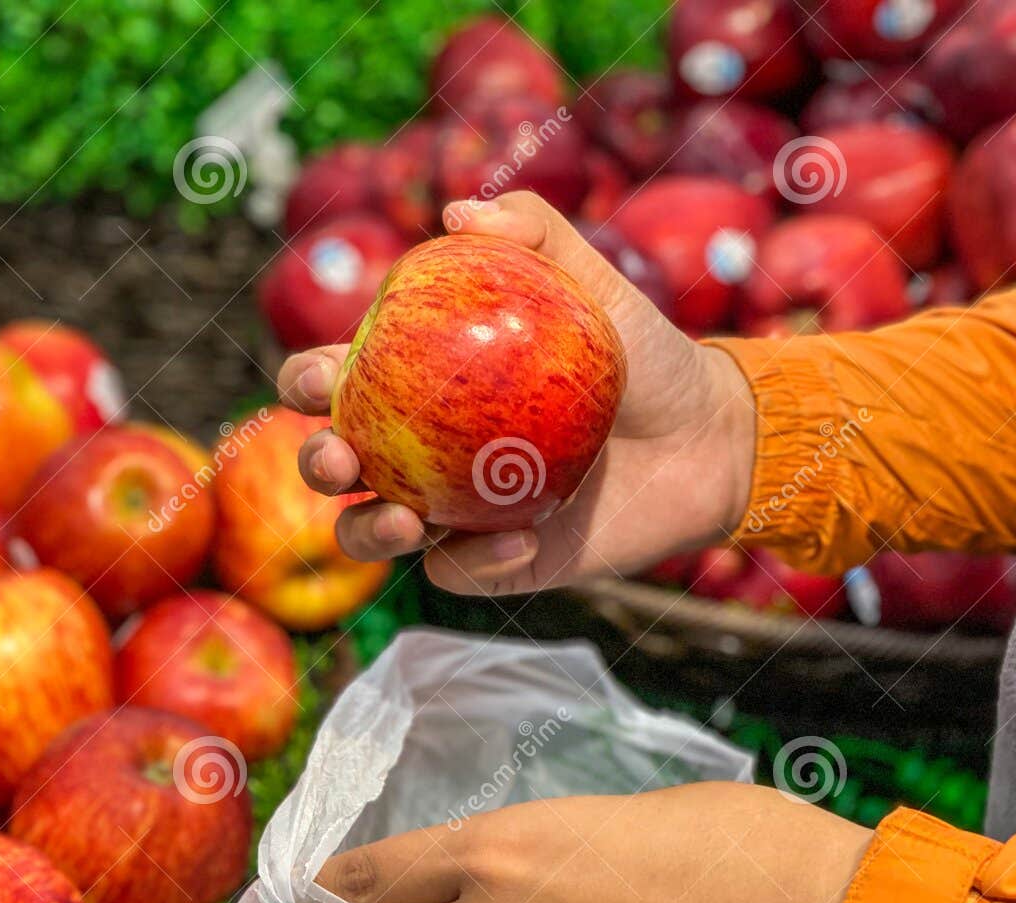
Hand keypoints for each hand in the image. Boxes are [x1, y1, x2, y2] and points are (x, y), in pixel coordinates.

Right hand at [278, 190, 757, 595]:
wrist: (709, 441)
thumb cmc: (646, 358)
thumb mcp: (598, 287)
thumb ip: (537, 236)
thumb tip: (455, 215)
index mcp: (423, 385)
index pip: (339, 382)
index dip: (306, 382)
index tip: (318, 377)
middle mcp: (423, 451)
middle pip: (335, 463)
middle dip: (316, 461)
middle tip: (340, 455)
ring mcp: (453, 511)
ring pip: (371, 533)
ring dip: (368, 533)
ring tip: (407, 520)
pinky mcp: (495, 563)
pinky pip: (458, 574)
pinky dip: (475, 564)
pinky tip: (521, 542)